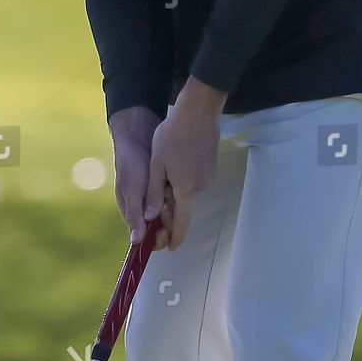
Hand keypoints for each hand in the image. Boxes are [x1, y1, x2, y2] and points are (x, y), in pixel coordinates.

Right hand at [109, 107, 172, 246]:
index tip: (164, 233)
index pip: (147, 238)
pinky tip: (176, 188)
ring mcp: (155, 200)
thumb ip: (134, 213)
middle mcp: (145, 211)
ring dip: (173, 209)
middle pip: (162, 228)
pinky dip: (177, 197)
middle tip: (168, 206)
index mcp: (134, 215)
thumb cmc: (131, 165)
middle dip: (168, 222)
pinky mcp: (165, 190)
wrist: (140, 139)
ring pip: (170, 215)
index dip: (158, 239)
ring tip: (170, 194)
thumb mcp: (131, 190)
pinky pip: (174, 201)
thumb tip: (135, 240)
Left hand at [144, 78, 225, 249]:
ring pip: (187, 192)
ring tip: (163, 170)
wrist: (198, 112)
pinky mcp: (210, 167)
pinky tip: (175, 162)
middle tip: (155, 198)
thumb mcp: (157, 165)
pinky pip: (194, 180)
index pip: (180, 222)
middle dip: (169, 207)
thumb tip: (150, 217)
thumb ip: (154, 193)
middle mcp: (200, 187)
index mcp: (185, 189)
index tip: (170, 248)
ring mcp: (208, 177)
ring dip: (174, 190)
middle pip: (182, 206)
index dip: (175, 237)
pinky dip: (183, 179)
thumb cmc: (173, 135)